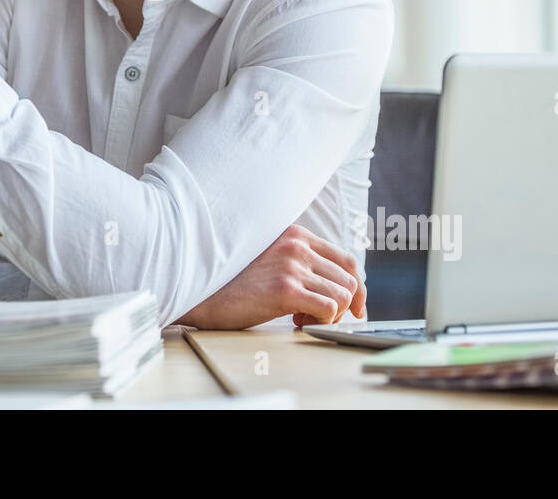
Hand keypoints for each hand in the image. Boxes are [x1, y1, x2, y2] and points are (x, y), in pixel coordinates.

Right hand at [173, 224, 365, 330]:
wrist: (201, 291)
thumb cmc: (233, 282)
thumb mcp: (269, 260)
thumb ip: (298, 263)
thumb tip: (334, 288)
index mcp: (295, 235)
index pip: (346, 260)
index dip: (357, 287)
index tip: (355, 307)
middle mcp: (298, 246)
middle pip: (349, 279)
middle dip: (343, 305)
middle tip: (316, 316)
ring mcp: (293, 266)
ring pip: (342, 295)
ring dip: (329, 314)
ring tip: (301, 317)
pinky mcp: (286, 289)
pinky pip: (329, 309)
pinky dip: (321, 321)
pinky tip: (297, 321)